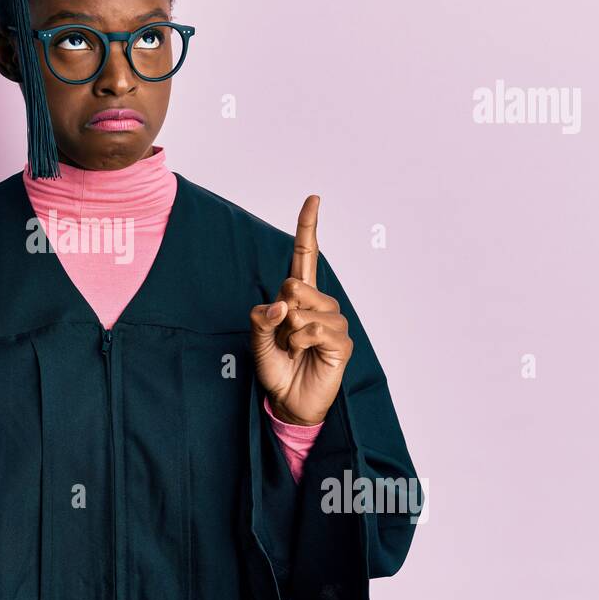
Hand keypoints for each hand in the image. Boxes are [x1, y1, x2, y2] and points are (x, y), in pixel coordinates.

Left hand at [249, 194, 352, 425]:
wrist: (288, 401)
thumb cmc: (275, 366)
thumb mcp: (256, 340)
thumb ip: (261, 318)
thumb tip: (282, 304)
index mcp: (299, 296)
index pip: (305, 256)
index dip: (308, 227)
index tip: (313, 198)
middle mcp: (320, 303)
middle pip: (294, 283)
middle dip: (280, 310)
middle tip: (282, 334)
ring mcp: (334, 322)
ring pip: (302, 309)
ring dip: (287, 333)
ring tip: (293, 349)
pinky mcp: (342, 342)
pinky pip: (312, 330)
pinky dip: (299, 343)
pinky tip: (304, 355)